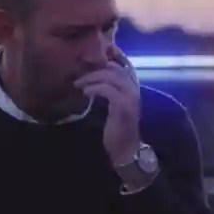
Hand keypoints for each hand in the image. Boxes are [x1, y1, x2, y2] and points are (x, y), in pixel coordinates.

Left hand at [74, 45, 141, 163]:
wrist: (124, 150)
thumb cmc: (116, 128)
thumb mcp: (112, 105)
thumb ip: (107, 90)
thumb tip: (91, 77)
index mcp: (132, 87)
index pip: (120, 65)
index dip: (103, 62)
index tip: (85, 66)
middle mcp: (134, 89)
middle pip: (114, 69)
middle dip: (94, 70)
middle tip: (79, 78)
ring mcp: (130, 97)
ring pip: (111, 76)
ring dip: (92, 78)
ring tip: (80, 84)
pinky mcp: (123, 107)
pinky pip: (108, 89)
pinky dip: (95, 88)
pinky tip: (86, 93)